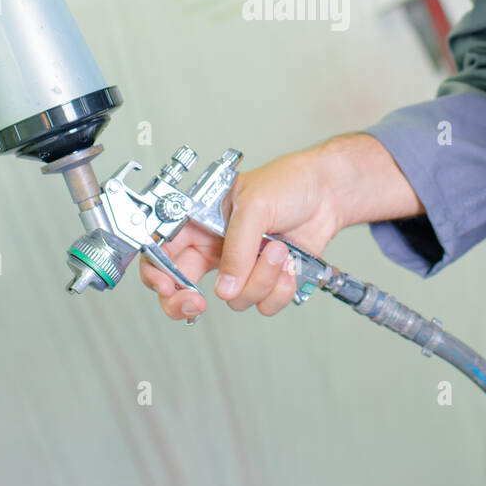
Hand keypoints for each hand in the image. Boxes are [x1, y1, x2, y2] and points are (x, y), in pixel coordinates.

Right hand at [138, 140, 343, 319]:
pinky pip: (264, 303)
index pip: (163, 251)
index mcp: (201, 222)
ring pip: (235, 299)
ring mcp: (242, 266)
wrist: (328, 193)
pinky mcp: (268, 279)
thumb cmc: (289, 183)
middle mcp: (217, 248)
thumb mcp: (255, 205)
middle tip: (197, 303)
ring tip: (277, 248)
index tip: (167, 286)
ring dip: (261, 278)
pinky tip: (289, 263)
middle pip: (184, 288)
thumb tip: (224, 287)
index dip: (156, 273)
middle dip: (187, 301)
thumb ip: (236, 247)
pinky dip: (280, 287)